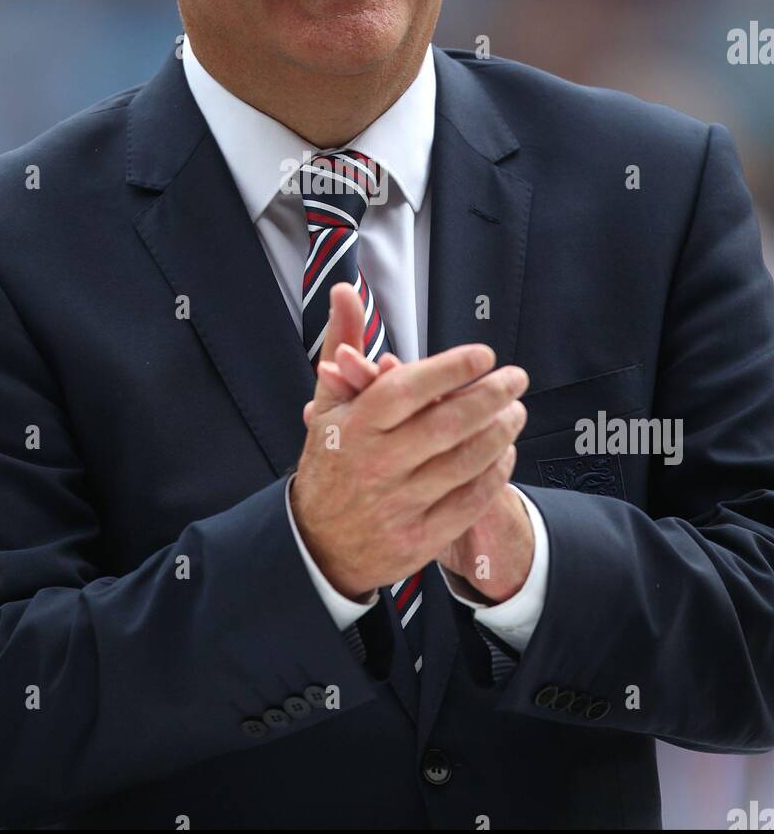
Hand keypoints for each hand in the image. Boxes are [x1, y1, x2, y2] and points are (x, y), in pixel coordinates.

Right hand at [290, 281, 529, 599]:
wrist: (317, 543)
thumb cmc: (331, 459)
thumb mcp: (328, 403)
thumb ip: (342, 345)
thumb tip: (345, 291)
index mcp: (354, 427)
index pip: (406, 389)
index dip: (450, 369)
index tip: (484, 354)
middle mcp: (376, 466)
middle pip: (446, 425)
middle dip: (490, 397)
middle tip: (516, 378)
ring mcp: (398, 506)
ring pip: (465, 463)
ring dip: (500, 433)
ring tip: (516, 411)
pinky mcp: (419, 539)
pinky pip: (470, 502)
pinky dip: (495, 474)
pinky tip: (504, 453)